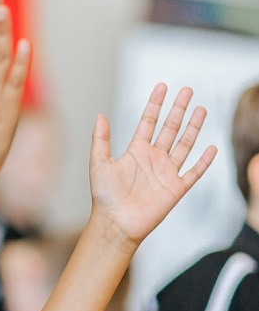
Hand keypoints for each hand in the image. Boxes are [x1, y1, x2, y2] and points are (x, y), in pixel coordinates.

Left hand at [89, 83, 215, 246]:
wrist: (115, 223)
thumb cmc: (104, 197)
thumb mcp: (99, 163)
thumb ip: (101, 139)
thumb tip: (99, 115)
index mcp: (136, 151)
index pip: (148, 122)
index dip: (155, 105)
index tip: (162, 86)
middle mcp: (153, 159)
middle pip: (170, 128)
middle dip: (178, 109)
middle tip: (187, 90)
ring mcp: (166, 173)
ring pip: (184, 145)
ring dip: (193, 127)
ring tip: (200, 109)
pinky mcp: (176, 188)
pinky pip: (194, 172)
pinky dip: (204, 161)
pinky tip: (211, 147)